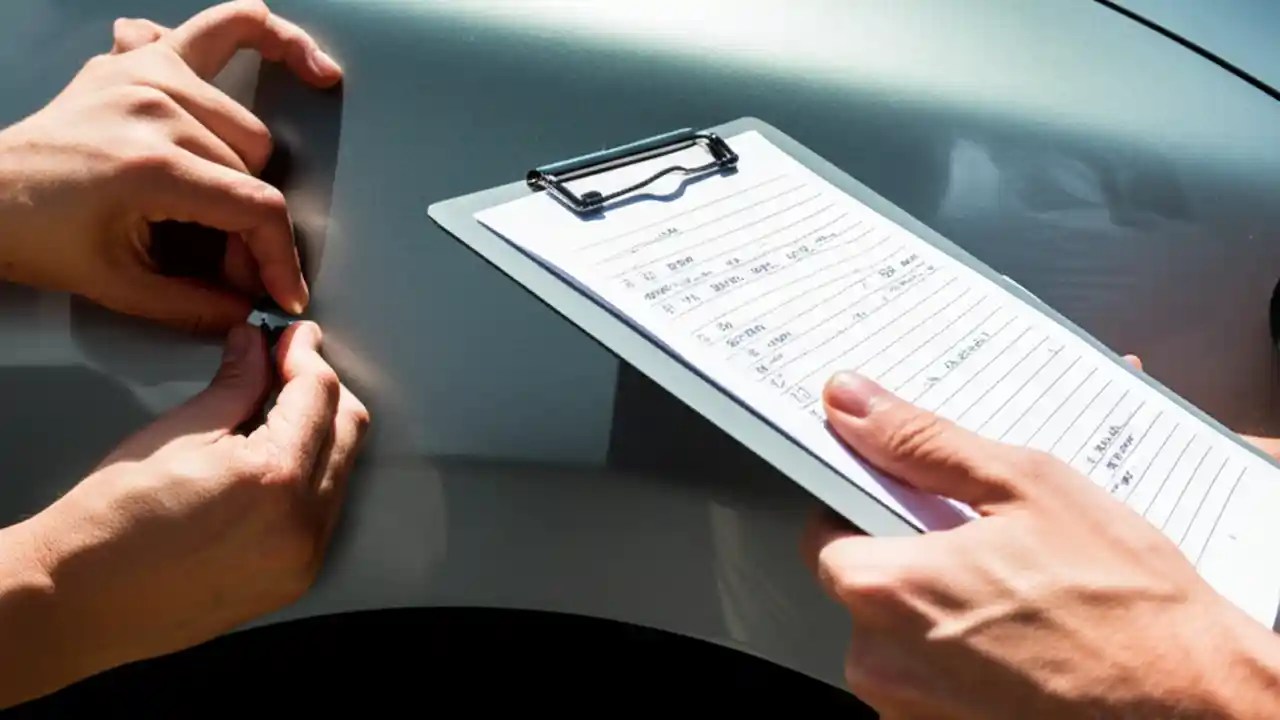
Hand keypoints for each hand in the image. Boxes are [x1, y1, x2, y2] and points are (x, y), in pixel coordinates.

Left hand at [0, 0, 341, 332]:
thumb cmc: (41, 236)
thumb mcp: (120, 288)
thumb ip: (197, 304)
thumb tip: (252, 306)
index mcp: (150, 164)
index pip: (255, 206)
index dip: (280, 259)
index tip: (286, 293)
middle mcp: (154, 107)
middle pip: (256, 166)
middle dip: (247, 221)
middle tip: (221, 256)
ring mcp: (147, 72)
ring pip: (249, 125)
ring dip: (243, 166)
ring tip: (212, 193)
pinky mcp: (141, 59)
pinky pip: (223, 28)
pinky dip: (266, 38)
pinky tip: (303, 64)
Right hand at [0, 321, 367, 706]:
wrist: (80, 601)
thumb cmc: (112, 521)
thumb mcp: (178, 433)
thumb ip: (236, 384)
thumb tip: (258, 344)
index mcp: (274, 480)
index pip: (318, 395)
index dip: (307, 355)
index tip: (294, 337)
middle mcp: (302, 524)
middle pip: (347, 431)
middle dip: (323, 390)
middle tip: (288, 365)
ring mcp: (303, 559)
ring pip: (341, 471)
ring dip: (321, 433)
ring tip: (276, 411)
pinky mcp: (294, 579)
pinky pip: (325, 512)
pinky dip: (311, 476)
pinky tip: (275, 460)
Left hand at [801, 372, 1279, 718]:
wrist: (1198, 706)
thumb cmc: (1126, 603)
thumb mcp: (1026, 488)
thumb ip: (921, 443)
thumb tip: (849, 402)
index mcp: (888, 588)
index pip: (824, 536)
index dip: (867, 512)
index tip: (912, 505)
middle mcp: (882, 663)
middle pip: (862, 591)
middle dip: (911, 565)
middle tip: (985, 552)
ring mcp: (911, 712)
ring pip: (895, 643)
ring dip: (939, 617)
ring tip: (1016, 600)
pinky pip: (929, 686)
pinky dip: (963, 663)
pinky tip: (1021, 643)